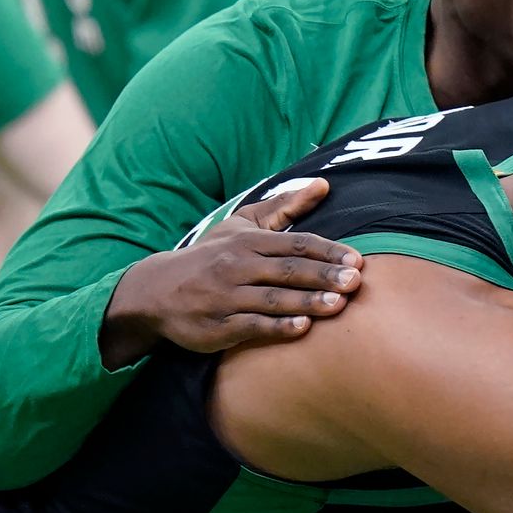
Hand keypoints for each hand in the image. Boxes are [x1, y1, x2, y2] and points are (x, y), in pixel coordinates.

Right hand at [100, 178, 362, 366]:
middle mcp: (238, 267)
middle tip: (356, 281)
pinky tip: (302, 329)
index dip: (327, 251)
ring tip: (338, 305)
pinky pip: (251, 326)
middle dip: (323, 275)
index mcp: (249, 242)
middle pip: (288, 270)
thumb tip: (324, 184)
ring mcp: (227, 297)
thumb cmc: (211, 256)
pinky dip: (276, 327)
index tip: (357, 259)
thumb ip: (284, 207)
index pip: (295, 244)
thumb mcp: (242, 226)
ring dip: (306, 302)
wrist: (154, 292)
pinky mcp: (218, 326)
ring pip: (273, 298)